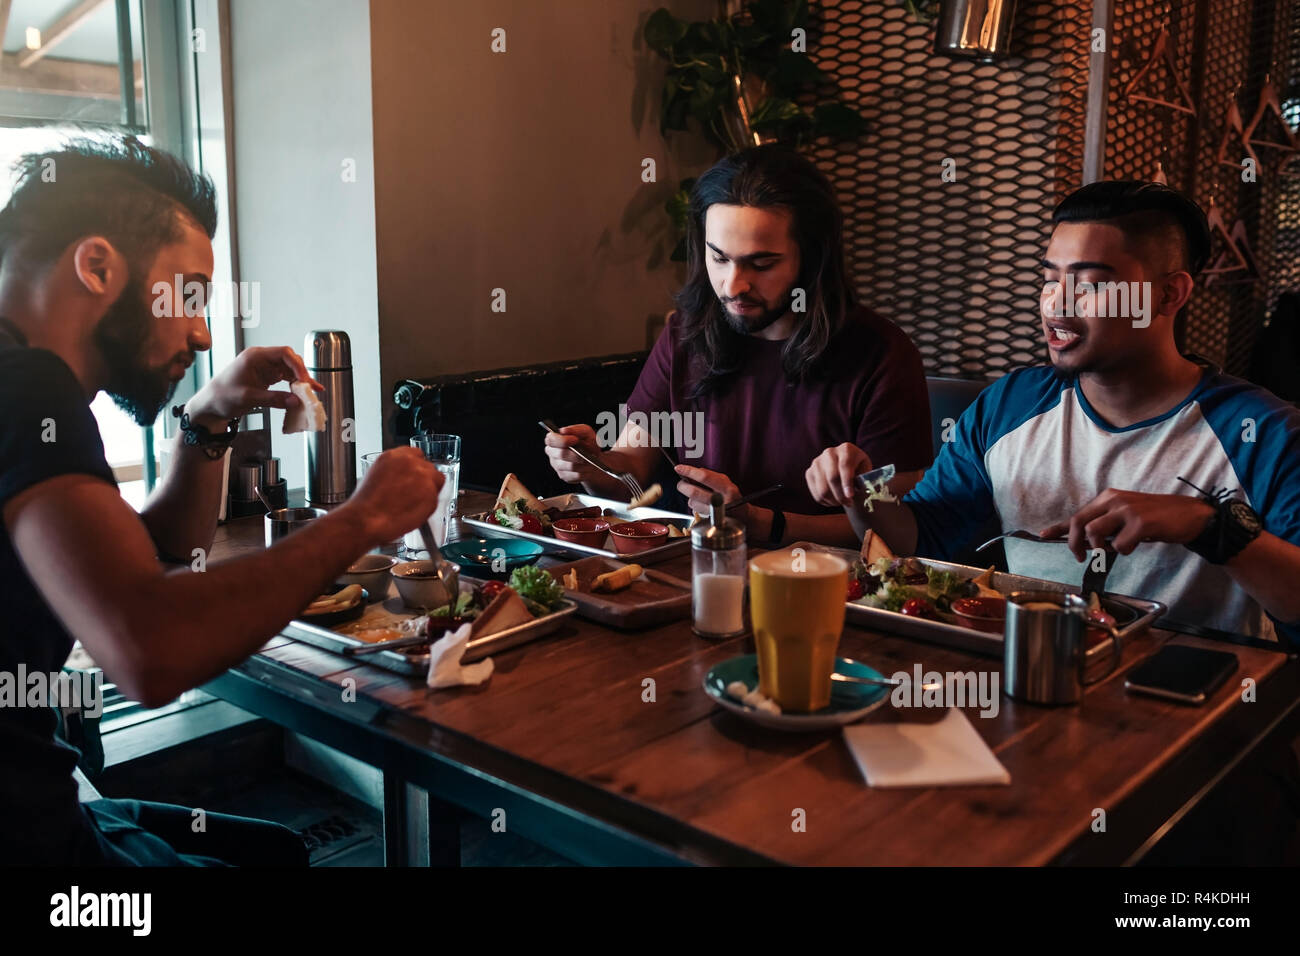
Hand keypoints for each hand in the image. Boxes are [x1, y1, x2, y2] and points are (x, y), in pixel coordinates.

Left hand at [186, 346, 323, 429]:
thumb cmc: (222, 396)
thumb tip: (294, 401)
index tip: (304, 380)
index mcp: (255, 356)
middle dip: (301, 373)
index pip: (283, 353)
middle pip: (290, 360)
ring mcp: (264, 368)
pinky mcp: (266, 377)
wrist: (210, 404)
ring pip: (290, 369)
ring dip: (300, 380)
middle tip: (309, 389)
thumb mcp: (248, 398)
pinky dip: (294, 386)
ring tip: (310, 392)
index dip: (297, 365)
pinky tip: (301, 393)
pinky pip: (285, 378)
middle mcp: (261, 359)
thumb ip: (273, 399)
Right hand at [340, 446, 444, 546]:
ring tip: (412, 504)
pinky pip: (435, 499)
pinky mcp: (431, 495)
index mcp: (395, 456)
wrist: (366, 520)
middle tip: (413, 494)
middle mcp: (411, 463)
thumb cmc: (366, 504)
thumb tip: (404, 475)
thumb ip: (395, 470)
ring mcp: (423, 478)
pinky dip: (428, 506)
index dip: (416, 468)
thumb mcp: (375, 474)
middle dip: (424, 480)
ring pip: (436, 481)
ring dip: (428, 491)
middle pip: (428, 467)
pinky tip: (412, 511)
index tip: (413, 477)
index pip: (417, 454)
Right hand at [543, 424, 607, 484]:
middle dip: (576, 454)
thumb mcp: (585, 432)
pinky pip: (575, 476)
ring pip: (570, 466)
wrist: (594, 458)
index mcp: (554, 439)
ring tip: (591, 460)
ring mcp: (557, 466)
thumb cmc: (587, 442)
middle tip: (587, 453)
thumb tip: (564, 431)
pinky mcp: (564, 476)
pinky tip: (589, 468)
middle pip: (561, 454)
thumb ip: (576, 430)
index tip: (575, 439)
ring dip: (583, 463)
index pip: (551, 440)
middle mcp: (553, 453)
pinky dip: (585, 472)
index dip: (562, 440)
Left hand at [674, 464, 746, 521]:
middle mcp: (721, 501)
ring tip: (696, 495)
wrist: (742, 516)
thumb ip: (709, 476)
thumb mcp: (725, 482)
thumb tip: (691, 472)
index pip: (704, 477)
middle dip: (683, 486)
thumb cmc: (732, 496)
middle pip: (694, 492)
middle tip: (681, 484)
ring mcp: (715, 512)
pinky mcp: (709, 520)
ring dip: (690, 497)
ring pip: (692, 502)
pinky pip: (695, 510)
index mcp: (726, 488)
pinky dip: (694, 505)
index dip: (689, 471)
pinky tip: (701, 503)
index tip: (679, 468)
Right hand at [806, 443, 871, 507]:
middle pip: (832, 478)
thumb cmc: (857, 467)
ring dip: (833, 501)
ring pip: (823, 489)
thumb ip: (863, 477)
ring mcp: (817, 462)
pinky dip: (825, 502)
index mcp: (846, 449)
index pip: (844, 466)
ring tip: (841, 503)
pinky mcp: (809, 473)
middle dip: (841, 495)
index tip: (850, 496)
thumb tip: (859, 491)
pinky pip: (816, 493)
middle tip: (849, 503)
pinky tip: (833, 500)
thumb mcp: (865, 468)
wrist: (842, 460)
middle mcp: (829, 453)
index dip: (847, 483)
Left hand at [1038, 489, 1215, 561]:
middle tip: (1081, 556)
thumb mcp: (1126, 518)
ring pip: (1094, 532)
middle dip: (1074, 543)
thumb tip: (1084, 541)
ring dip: (1099, 548)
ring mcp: (1127, 510)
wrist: (1190, 515)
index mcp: (1109, 498)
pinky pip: (1120, 544)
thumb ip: (1106, 526)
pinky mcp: (1141, 522)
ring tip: (1113, 549)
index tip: (1043, 535)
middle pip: (1079, 522)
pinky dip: (1124, 551)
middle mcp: (1114, 500)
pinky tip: (1135, 545)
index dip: (1058, 527)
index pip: (1077, 514)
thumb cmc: (1157, 519)